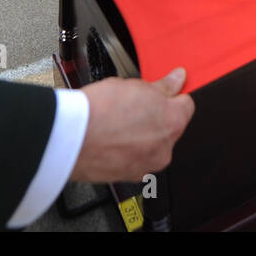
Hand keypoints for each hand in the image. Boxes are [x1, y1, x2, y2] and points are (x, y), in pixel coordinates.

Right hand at [71, 67, 194, 183]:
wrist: (70, 138)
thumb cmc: (99, 112)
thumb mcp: (134, 85)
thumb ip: (162, 86)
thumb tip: (177, 79)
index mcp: (173, 122)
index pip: (186, 104)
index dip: (172, 95)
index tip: (163, 92)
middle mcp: (165, 148)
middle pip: (169, 127)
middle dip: (156, 116)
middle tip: (133, 105)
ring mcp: (147, 165)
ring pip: (152, 144)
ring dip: (141, 135)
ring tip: (118, 122)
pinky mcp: (130, 176)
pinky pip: (136, 159)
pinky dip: (128, 150)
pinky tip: (113, 138)